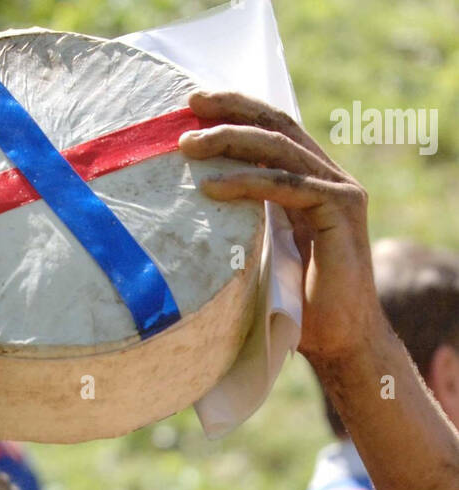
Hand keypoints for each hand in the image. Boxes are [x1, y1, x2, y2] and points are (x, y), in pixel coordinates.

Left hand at [179, 93, 382, 366]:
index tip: (193, 107)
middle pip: (277, 126)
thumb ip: (247, 222)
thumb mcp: (263, 255)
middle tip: (188, 106)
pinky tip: (213, 187)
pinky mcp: (341, 211)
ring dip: (231, 141)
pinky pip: (287, 185)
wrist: (341, 343)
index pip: (274, 131)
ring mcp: (340, 191)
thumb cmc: (297, 308)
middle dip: (231, 109)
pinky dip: (248, 183)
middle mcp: (330, 178)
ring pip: (280, 149)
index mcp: (312, 182)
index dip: (237, 111)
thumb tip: (195, 205)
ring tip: (189, 147)